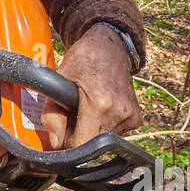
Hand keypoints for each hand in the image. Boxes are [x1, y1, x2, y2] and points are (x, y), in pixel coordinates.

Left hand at [38, 24, 141, 149]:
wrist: (111, 46)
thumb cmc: (83, 59)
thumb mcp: (60, 79)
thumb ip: (52, 114)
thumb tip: (56, 143)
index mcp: (100, 103)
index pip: (82, 144)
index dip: (68, 142)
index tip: (62, 131)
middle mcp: (120, 112)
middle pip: (92, 144)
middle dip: (79, 135)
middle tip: (74, 114)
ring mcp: (131, 116)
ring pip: (103, 140)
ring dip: (92, 130)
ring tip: (88, 107)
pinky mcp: (137, 118)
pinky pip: (115, 133)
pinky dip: (104, 125)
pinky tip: (101, 107)